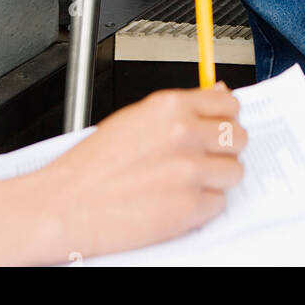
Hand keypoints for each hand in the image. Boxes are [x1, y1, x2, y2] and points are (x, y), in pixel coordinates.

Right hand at [45, 83, 246, 261]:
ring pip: (234, 172)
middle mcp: (184, 134)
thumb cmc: (92, 165)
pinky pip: (220, 204)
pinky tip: (179, 201)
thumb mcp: (135, 119)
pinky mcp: (189, 208)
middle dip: (225, 148)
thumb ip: (179, 110)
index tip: (221, 125)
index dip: (226, 117)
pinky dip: (205, 206)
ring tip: (188, 182)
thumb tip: (215, 96)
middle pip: (237, 137)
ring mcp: (190, 172)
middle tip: (205, 157)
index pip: (228, 104)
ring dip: (217, 179)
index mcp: (170, 106)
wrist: (66, 204)